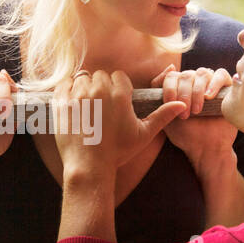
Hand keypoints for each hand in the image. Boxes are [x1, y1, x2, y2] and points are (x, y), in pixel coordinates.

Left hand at [52, 70, 185, 178]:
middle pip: (100, 75)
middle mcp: (99, 91)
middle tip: (101, 107)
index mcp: (120, 95)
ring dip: (85, 88)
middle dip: (102, 87)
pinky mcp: (62, 103)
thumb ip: (162, 116)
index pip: (118, 76)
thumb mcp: (144, 135)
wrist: (90, 167)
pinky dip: (67, 89)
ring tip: (87, 107)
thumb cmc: (118, 152)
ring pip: (82, 78)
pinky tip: (73, 103)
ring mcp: (78, 96)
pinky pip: (64, 84)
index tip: (115, 102)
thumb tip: (181, 106)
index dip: (118, 88)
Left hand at [151, 64, 238, 169]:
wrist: (207, 148)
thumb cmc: (186, 135)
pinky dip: (214, 83)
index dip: (169, 88)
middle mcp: (194, 83)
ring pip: (202, 73)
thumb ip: (162, 95)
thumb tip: (170, 68)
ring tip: (197, 110)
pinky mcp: (227, 88)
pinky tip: (209, 96)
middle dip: (183, 94)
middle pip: (186, 74)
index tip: (169, 105)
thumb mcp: (166, 116)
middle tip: (185, 114)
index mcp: (178, 87)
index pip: (171, 76)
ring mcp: (210, 84)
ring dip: (196, 91)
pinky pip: (221, 74)